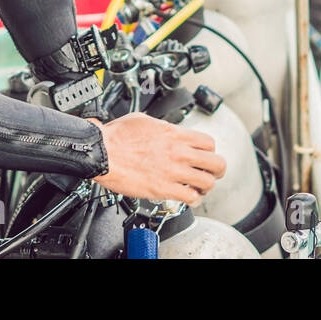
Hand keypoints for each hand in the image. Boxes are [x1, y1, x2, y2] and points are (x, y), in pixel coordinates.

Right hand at [88, 112, 225, 203]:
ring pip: (207, 182)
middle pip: (216, 163)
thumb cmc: (117, 136)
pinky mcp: (164, 189)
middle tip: (211, 173)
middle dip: (216, 170)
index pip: (209, 143)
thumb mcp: (143, 120)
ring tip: (200, 187)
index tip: (205, 155)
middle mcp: (179, 152)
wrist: (103, 152)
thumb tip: (164, 129)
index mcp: (175, 134)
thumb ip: (160, 127)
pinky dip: (193, 199)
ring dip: (206, 186)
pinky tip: (188, 198)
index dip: (210, 151)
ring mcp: (173, 171)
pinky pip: (190, 197)